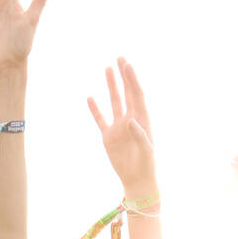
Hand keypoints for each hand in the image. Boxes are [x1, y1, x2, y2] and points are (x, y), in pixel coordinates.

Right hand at [87, 58, 155, 195]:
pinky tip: (90, 97)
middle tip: (120, 58)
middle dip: (124, 76)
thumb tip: (130, 120)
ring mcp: (119, 127)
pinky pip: (100, 120)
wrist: (137, 180)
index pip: (137, 95)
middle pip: (127, 93)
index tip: (128, 65)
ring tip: (107, 69)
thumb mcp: (146, 151)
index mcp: (143, 120)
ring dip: (111, 86)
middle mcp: (131, 119)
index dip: (132, 80)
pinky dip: (95, 109)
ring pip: (114, 102)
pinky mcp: (108, 137)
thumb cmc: (147, 166)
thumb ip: (140, 135)